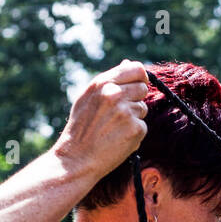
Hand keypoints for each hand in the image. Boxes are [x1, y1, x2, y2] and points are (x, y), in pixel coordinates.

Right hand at [51, 59, 149, 180]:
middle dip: (135, 99)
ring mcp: (126, 112)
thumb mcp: (87, 98)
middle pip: (143, 88)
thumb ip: (108, 81)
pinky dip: (134, 133)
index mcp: (102, 83)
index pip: (136, 69)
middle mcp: (115, 94)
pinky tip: (118, 139)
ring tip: (114, 128)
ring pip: (143, 108)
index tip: (138, 85)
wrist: (77, 158)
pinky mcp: (135, 129)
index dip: (140, 78)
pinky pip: (143, 126)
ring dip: (134, 117)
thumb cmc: (81, 128)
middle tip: (119, 113)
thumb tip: (128, 63)